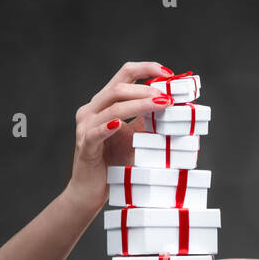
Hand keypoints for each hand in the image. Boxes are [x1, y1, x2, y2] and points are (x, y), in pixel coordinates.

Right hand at [65, 60, 179, 212]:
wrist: (91, 190)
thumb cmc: (113, 163)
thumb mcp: (135, 137)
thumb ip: (147, 120)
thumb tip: (173, 107)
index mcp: (104, 103)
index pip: (124, 75)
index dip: (146, 69)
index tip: (169, 74)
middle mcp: (91, 110)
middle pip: (118, 88)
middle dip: (145, 89)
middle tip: (168, 97)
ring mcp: (86, 127)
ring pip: (111, 107)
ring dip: (138, 104)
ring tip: (160, 106)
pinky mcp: (85, 145)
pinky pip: (96, 132)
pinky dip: (108, 127)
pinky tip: (119, 125)